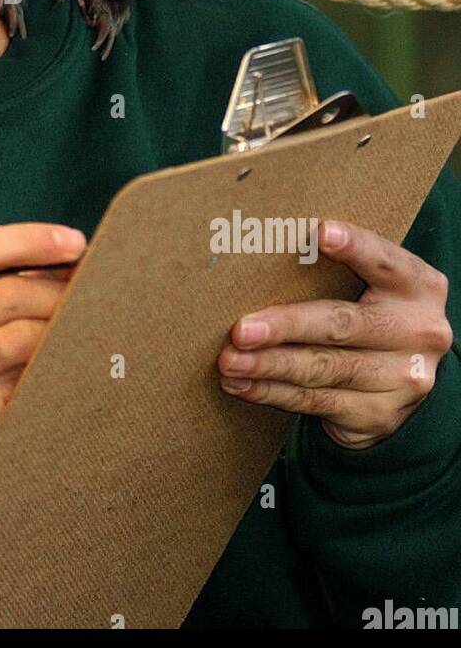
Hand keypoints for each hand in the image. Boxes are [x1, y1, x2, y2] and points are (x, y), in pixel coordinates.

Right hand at [0, 222, 84, 546]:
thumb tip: (64, 257)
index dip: (26, 240)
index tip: (74, 242)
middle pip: (4, 294)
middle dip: (58, 290)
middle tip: (93, 291)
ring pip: (21, 336)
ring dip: (62, 329)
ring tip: (86, 328)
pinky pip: (25, 379)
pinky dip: (53, 369)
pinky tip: (67, 368)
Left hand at [217, 220, 453, 447]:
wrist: (406, 378)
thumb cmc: (372, 312)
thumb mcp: (375, 284)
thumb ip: (342, 268)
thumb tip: (262, 244)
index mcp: (419, 287)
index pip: (386, 261)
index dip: (355, 247)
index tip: (320, 233)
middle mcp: (418, 332)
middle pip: (343, 325)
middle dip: (286, 327)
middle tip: (241, 330)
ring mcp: (402, 378)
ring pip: (323, 369)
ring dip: (269, 365)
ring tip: (229, 362)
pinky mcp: (379, 414)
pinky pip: (316, 400)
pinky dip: (273, 392)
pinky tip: (242, 385)